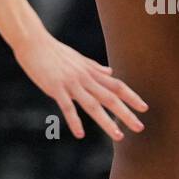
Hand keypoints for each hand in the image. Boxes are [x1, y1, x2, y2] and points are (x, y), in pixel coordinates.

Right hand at [12, 28, 147, 140]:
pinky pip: (67, 107)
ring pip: (92, 104)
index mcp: (90, 72)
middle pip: (109, 97)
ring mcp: (71, 83)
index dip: (131, 96)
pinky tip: (80, 134)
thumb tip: (110, 72)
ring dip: (106, 121)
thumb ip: (94, 67)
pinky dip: (74, 121)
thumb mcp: (78, 58)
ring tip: (118, 136)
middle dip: (125, 113)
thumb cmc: (54, 51)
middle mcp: (84, 78)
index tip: (144, 108)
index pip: (116, 85)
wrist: (33, 42)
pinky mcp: (56, 88)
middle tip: (140, 127)